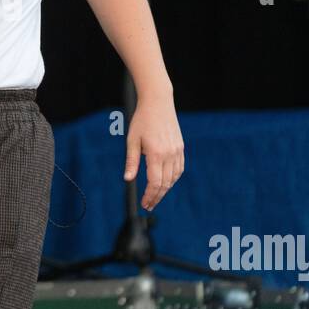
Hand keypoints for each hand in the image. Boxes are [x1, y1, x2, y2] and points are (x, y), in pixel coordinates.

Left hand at [123, 94, 184, 211]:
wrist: (158, 103)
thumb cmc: (142, 120)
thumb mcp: (132, 140)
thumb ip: (131, 161)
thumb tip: (128, 179)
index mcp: (156, 154)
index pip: (155, 182)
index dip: (150, 196)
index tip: (144, 203)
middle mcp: (169, 154)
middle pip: (165, 183)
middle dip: (157, 196)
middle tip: (149, 205)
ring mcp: (177, 151)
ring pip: (174, 178)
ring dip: (165, 189)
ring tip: (156, 196)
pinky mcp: (180, 148)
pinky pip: (179, 169)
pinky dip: (173, 179)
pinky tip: (166, 183)